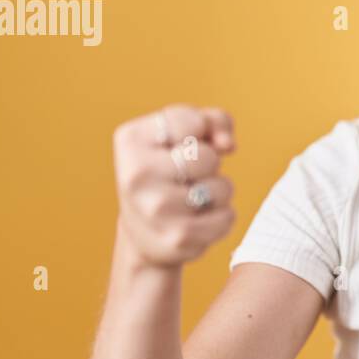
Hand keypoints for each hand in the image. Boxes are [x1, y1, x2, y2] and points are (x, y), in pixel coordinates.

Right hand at [112, 104, 237, 267]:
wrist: (145, 231)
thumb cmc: (169, 171)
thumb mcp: (183, 135)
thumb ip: (214, 120)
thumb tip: (227, 144)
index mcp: (131, 140)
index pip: (192, 122)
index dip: (199, 132)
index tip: (181, 144)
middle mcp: (137, 174)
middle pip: (208, 158)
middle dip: (209, 165)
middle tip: (186, 176)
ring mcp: (156, 209)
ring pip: (221, 188)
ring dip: (218, 192)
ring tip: (192, 197)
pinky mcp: (177, 238)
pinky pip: (227, 217)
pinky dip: (222, 216)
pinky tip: (198, 219)